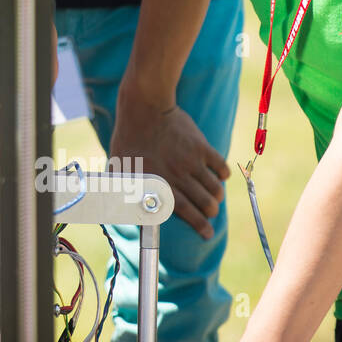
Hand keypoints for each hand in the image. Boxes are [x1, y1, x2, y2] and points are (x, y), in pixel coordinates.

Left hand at [110, 90, 229, 239]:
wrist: (145, 107)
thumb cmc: (129, 138)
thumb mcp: (120, 167)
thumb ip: (123, 189)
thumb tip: (118, 207)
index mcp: (158, 183)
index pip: (185, 212)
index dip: (199, 225)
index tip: (207, 233)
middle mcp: (177, 175)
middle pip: (205, 203)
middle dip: (210, 212)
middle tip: (210, 213)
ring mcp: (191, 161)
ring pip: (215, 188)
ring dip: (217, 196)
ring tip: (214, 198)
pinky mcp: (201, 147)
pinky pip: (220, 166)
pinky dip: (223, 175)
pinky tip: (220, 177)